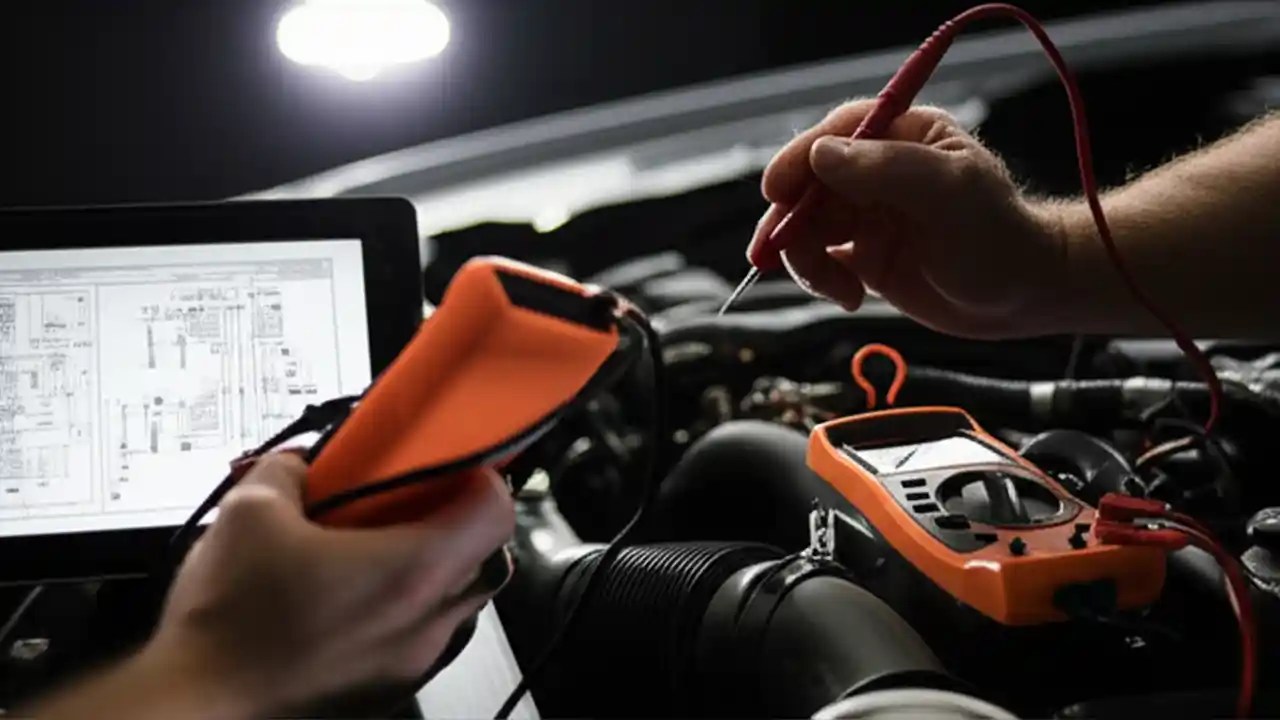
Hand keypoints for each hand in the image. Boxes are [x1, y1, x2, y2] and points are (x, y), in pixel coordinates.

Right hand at [149, 452, 514, 716]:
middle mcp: (428, 623)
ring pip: (453, 601)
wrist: (196, 709)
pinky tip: (348, 597)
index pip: (496, 510)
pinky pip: (419, 637)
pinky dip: (401, 610)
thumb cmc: (230, 625)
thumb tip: (300, 464)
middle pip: (484, 557)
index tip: (450, 465)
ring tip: (371, 549)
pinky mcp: (387, 689)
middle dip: (453, 522)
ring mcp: (413, 662)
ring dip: (427, 569)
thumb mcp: (250, 513)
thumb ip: (289, 470)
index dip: (479, 476)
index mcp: (414, 571)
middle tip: (409, 502)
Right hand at [750, 100, 1069, 338]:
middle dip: (792, 221)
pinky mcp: (862, 255)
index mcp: (902, 137)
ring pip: (806, 227)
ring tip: (841, 291)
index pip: (836, 135)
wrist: (1022, 297)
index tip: (775, 189)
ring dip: (807, 260)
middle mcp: (877, 171)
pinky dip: (822, 281)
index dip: (799, 158)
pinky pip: (819, 261)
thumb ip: (884, 170)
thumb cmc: (996, 237)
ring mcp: (867, 214)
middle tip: (785, 255)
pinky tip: (853, 299)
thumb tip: (819, 156)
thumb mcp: (947, 194)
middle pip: (808, 185)